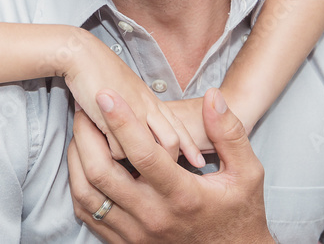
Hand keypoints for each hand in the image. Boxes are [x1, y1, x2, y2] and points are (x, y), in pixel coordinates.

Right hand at [62, 32, 202, 165]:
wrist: (83, 56)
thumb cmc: (101, 70)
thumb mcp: (128, 88)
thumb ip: (139, 105)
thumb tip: (143, 124)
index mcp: (151, 99)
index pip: (177, 125)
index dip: (189, 145)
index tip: (198, 161)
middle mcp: (146, 106)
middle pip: (170, 139)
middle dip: (173, 160)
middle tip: (174, 177)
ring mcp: (131, 112)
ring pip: (150, 147)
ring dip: (145, 162)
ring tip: (141, 177)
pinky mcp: (111, 119)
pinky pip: (119, 148)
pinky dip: (116, 157)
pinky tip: (110, 160)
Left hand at [67, 88, 273, 243]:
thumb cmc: (239, 212)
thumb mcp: (247, 173)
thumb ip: (229, 133)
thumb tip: (214, 96)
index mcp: (183, 195)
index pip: (143, 154)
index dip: (121, 121)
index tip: (105, 94)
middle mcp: (154, 216)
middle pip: (101, 172)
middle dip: (86, 135)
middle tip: (84, 109)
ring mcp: (136, 233)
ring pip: (87, 194)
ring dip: (76, 159)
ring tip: (81, 132)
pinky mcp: (125, 242)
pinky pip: (88, 214)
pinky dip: (79, 185)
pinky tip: (84, 162)